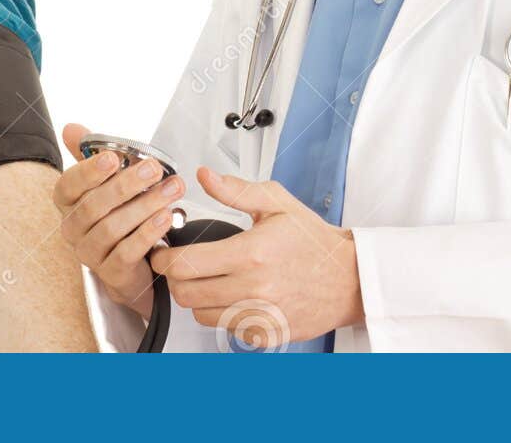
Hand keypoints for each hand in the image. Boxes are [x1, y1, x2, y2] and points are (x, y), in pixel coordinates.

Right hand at [53, 124, 183, 321]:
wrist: (131, 262)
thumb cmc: (117, 213)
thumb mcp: (105, 181)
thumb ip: (90, 154)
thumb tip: (71, 128)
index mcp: (68, 202)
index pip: (68, 185)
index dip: (89, 171)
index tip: (113, 158)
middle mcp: (73, 228)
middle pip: (94, 206)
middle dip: (126, 185)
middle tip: (154, 170)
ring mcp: (89, 252)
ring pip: (112, 228)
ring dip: (145, 206)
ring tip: (171, 189)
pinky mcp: (111, 272)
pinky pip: (127, 251)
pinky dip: (148, 232)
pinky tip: (166, 216)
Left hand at [148, 167, 362, 347]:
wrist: (348, 279)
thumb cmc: (313, 241)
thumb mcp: (277, 203)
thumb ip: (236, 190)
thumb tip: (204, 176)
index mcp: (251, 253)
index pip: (185, 264)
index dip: (164, 257)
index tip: (162, 251)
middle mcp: (254, 289)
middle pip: (185, 294)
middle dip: (175, 278)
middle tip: (180, 265)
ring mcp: (259, 316)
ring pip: (200, 315)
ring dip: (197, 297)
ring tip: (210, 279)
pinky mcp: (265, 334)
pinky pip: (225, 329)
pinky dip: (222, 314)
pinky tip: (234, 295)